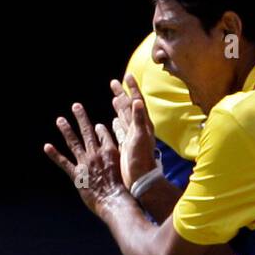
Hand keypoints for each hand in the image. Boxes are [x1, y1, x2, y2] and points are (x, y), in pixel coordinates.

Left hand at [44, 102, 125, 216]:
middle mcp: (96, 154)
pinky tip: (47, 147)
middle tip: (76, 106)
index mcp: (109, 152)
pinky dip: (54, 154)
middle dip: (81, 118)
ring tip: (60, 120)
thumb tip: (124, 151)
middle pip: (87, 132)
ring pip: (74, 143)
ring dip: (66, 130)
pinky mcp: (76, 175)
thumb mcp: (126, 169)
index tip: (97, 126)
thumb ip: (122, 158)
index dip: (100, 129)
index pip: (103, 135)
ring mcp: (84, 163)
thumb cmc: (123, 189)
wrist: (114, 200)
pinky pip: (63, 162)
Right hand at [110, 75, 157, 189]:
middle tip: (114, 82)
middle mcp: (138, 129)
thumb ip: (138, 119)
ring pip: (124, 118)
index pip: (137, 102)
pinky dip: (115, 124)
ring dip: (119, 107)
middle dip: (122, 94)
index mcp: (143, 125)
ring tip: (114, 98)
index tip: (128, 75)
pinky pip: (120, 131)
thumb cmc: (142, 159)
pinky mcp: (126, 146)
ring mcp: (132, 137)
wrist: (141, 179)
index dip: (132, 89)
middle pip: (129, 107)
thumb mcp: (141, 137)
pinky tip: (111, 122)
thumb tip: (136, 101)